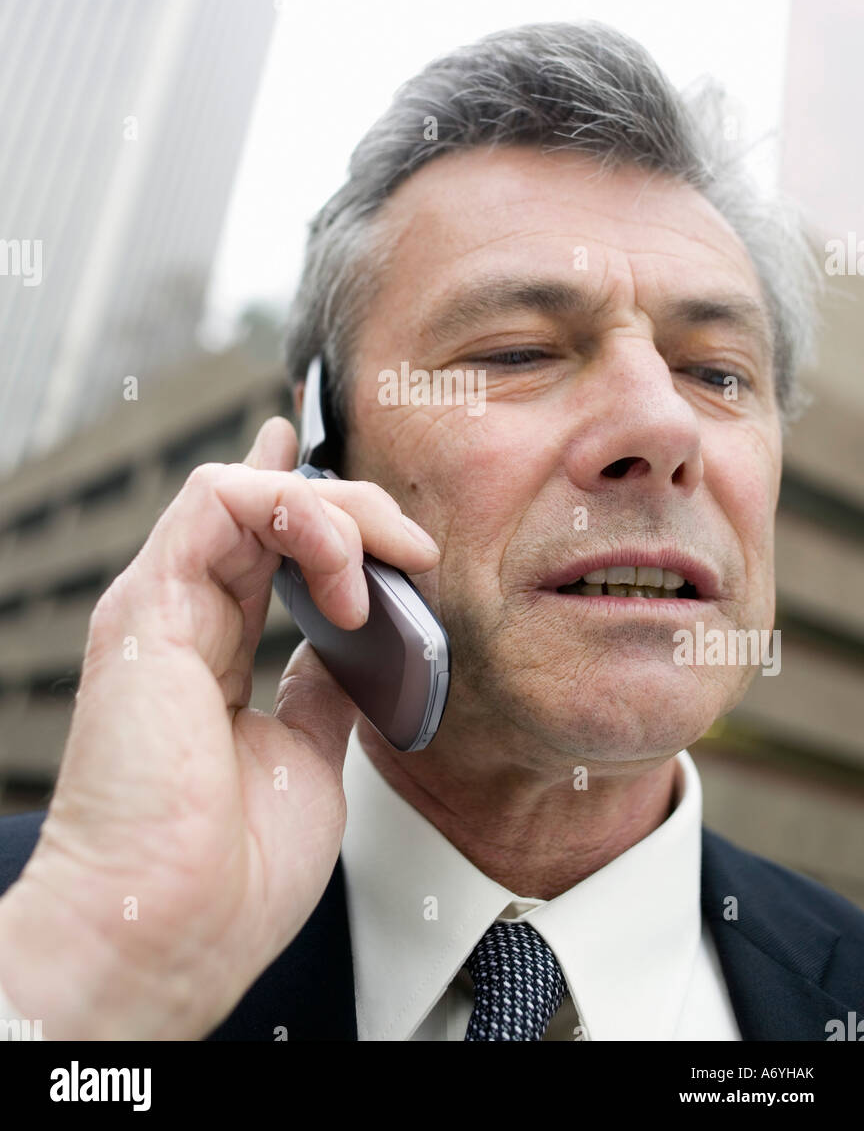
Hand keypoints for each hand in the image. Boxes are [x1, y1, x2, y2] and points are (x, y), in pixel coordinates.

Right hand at [0, 417, 438, 1039]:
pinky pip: (220, 500)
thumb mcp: (307, 757)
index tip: (346, 474)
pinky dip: (299, 517)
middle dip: (357, 511)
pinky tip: (345, 582)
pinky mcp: (149, 604)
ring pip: (245, 489)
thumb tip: (353, 652)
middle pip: (266, 510)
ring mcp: (162, 607)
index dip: (302, 496)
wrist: (173, 929)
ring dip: (337, 510)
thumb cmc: (229, 875)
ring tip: (393, 562)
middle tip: (418, 552)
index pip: (254, 543)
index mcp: (211, 653)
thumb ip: (321, 689)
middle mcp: (182, 620)